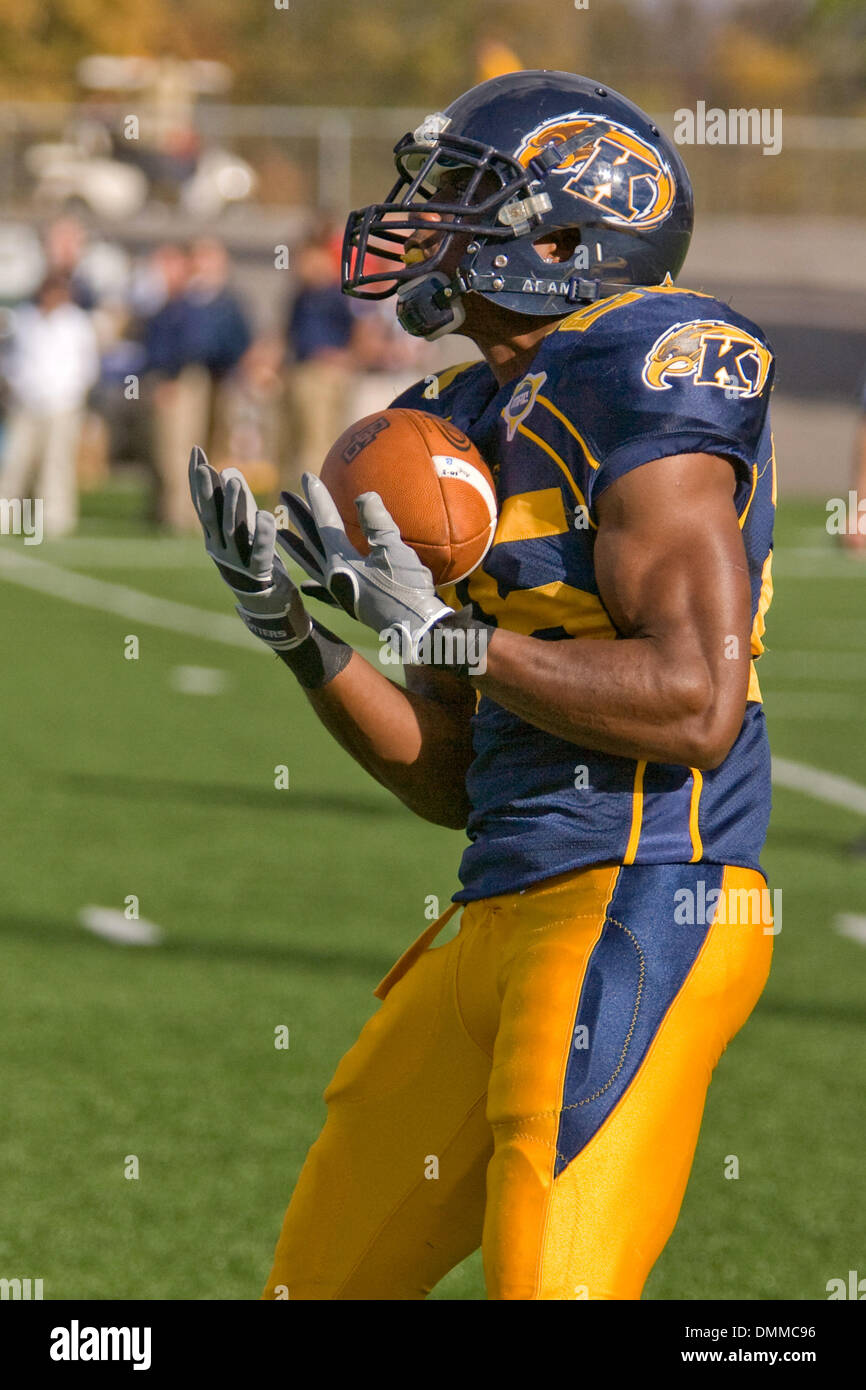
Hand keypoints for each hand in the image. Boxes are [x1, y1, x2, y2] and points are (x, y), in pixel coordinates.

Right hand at [188, 446, 311, 650]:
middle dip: (207, 488)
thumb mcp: (247, 533)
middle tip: (205, 463)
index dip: (198, 478)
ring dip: (233, 504)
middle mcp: (221, 550)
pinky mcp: (260, 576)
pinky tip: (268, 517)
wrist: (270, 611)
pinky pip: (260, 554)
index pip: (203, 503)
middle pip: (211, 515)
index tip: (197, 451)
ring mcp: (237, 564)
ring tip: (235, 479)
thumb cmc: (259, 568)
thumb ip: (240, 506)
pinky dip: (263, 536)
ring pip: (233, 531)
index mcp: (215, 539)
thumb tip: (230, 470)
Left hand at [276, 473, 451, 661]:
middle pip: (310, 540)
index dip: (317, 497)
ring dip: (294, 547)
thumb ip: (377, 522)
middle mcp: (333, 576)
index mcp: (341, 561)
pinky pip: (323, 592)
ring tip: (280, 535)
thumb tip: (363, 496)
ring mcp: (339, 591)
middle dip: (298, 516)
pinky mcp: (349, 605)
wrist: (416, 630)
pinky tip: (306, 586)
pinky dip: (313, 586)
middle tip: (283, 496)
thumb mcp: (394, 551)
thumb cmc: (407, 590)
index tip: (306, 476)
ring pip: (310, 563)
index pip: (325, 522)